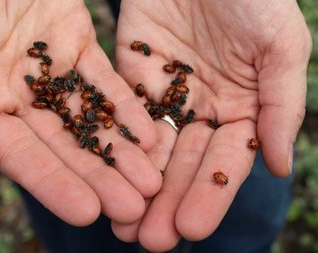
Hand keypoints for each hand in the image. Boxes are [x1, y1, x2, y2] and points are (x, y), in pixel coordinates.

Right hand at [0, 0, 161, 225]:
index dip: (53, 185)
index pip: (21, 156)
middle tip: (133, 208)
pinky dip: (126, 108)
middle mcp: (21, 96)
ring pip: (91, 119)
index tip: (88, 212)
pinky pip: (106, 81)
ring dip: (121, 152)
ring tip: (152, 182)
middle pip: (65, 147)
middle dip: (99, 178)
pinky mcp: (79, 45)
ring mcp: (53, 71)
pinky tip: (150, 134)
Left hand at [113, 0, 310, 250]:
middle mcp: (201, 108)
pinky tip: (104, 176)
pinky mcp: (133, 76)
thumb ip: (281, 106)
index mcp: (240, 108)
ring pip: (150, 149)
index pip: (224, 162)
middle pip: (183, 164)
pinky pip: (123, 115)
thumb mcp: (279, 47)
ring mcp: (165, 94)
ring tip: (124, 226)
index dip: (210, 194)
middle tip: (151, 241)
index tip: (191, 228)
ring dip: (137, 187)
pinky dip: (115, 146)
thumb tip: (279, 165)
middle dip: (168, 203)